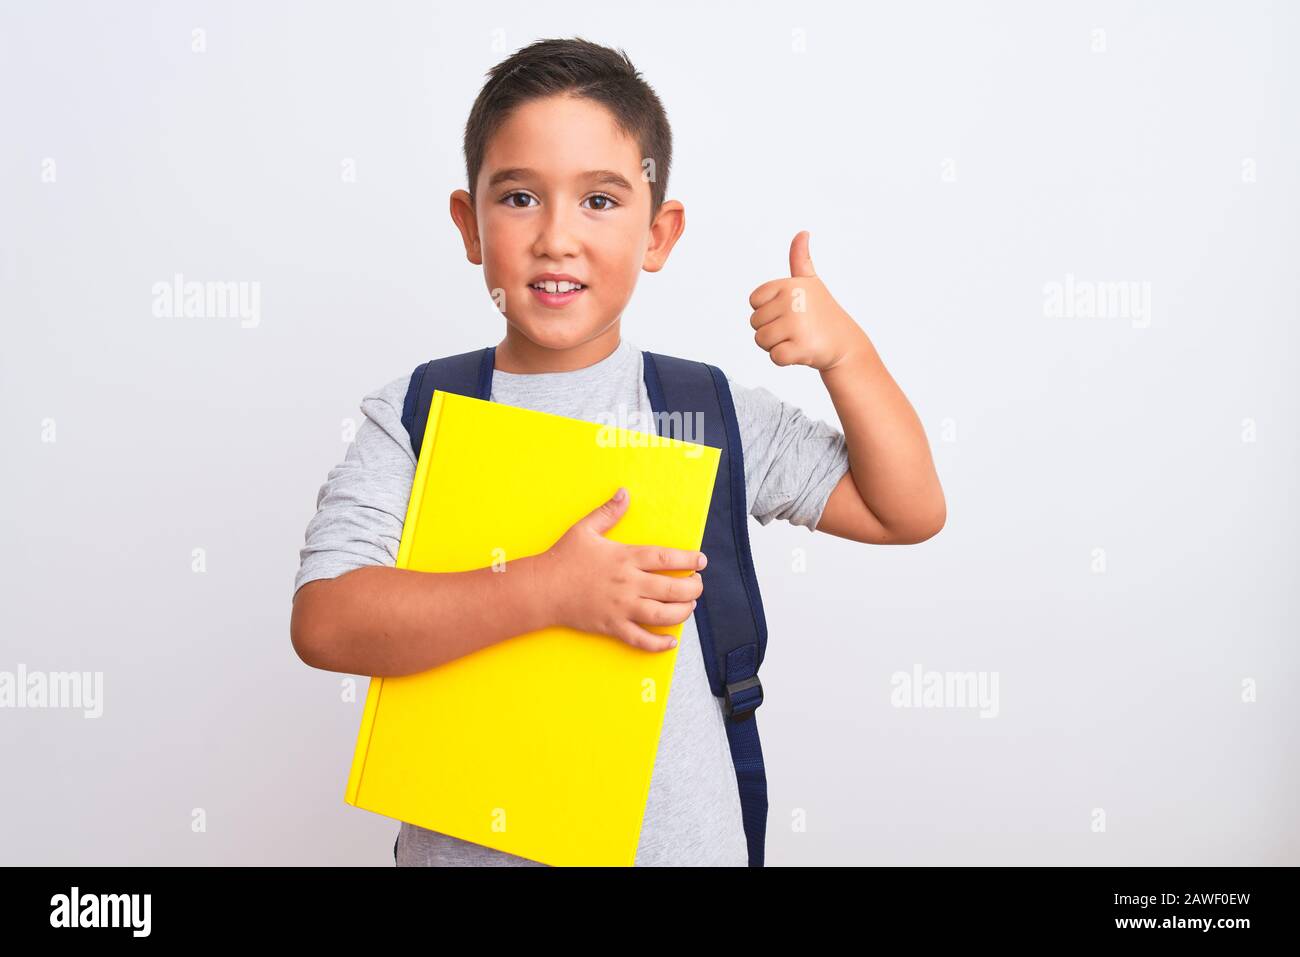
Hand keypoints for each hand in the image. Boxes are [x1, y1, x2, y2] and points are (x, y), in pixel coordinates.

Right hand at [533, 488, 706, 651]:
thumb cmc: (563, 558)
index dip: (689, 559)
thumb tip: (624, 493)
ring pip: (663, 615)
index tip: (702, 560)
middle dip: (693, 588)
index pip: (666, 559)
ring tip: (689, 607)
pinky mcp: (612, 627)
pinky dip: (659, 644)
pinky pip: (641, 640)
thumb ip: (608, 512)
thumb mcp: (585, 529)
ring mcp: (621, 608)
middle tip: (698, 585)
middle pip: (673, 589)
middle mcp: (628, 584)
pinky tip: (671, 641)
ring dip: (683, 613)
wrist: (542, 589)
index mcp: (625, 558)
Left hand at [748, 230, 868, 371]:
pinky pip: (774, 356)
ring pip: (761, 340)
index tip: (788, 311)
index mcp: (790, 285)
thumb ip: (800, 259)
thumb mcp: (811, 283)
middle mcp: (793, 301)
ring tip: (796, 338)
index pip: (754, 301)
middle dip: (771, 330)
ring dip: (775, 344)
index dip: (768, 310)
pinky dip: (784, 359)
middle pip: (755, 322)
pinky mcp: (801, 348)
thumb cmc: (822, 313)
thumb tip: (802, 233)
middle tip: (795, 328)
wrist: (845, 344)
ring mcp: (797, 325)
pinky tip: (800, 351)